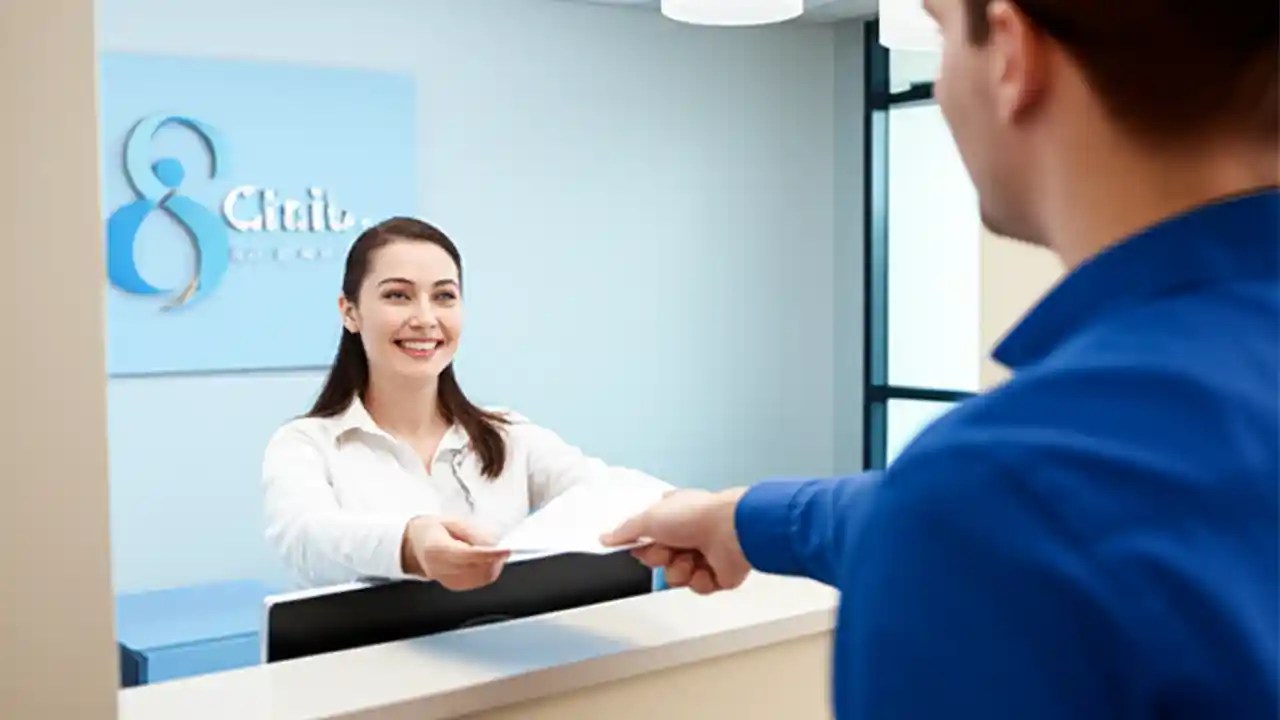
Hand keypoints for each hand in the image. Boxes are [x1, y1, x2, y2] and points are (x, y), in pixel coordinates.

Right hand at [402, 516, 509, 590]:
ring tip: (492, 552)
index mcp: (436, 548)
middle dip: (495, 559)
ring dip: (493, 565)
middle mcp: (440, 568)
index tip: (505, 549)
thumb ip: (471, 531)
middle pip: (477, 569)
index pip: (468, 555)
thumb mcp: (449, 520)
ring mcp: (446, 580)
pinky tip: (485, 561)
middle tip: (501, 547)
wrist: (413, 546)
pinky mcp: (454, 586)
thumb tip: (492, 542)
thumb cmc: (430, 530)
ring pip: (480, 578)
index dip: (489, 553)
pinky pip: (478, 582)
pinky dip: (488, 572)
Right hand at [600, 487, 750, 594]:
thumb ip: (626, 531)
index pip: (648, 537)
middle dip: (660, 559)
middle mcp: (688, 534)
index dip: (642, 546)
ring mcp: (704, 555)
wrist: (731, 532)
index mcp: (673, 516)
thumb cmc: (693, 517)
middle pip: (659, 559)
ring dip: (680, 571)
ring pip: (676, 576)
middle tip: (669, 551)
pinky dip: (699, 580)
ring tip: (691, 560)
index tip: (639, 547)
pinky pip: (698, 587)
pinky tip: (706, 569)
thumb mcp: (649, 519)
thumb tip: (604, 539)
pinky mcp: (718, 575)